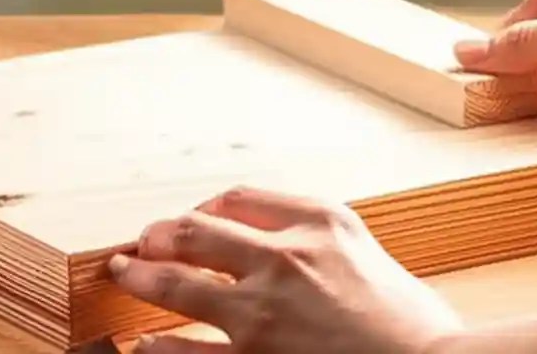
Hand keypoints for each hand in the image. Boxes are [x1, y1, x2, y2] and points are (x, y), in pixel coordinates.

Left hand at [108, 187, 462, 353]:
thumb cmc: (412, 323)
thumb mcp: (366, 251)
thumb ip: (315, 229)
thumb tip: (256, 227)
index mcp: (318, 223)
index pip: (237, 198)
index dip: (203, 208)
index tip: (191, 222)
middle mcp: (285, 259)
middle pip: (193, 231)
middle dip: (157, 235)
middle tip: (138, 244)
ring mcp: (263, 314)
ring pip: (175, 285)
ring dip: (140, 279)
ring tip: (123, 276)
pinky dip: (155, 348)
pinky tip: (142, 347)